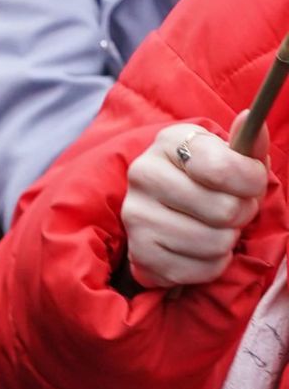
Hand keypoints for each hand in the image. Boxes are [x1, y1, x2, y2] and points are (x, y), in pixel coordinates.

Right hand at [122, 121, 269, 289]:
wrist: (164, 210)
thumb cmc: (205, 179)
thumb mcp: (227, 155)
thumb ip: (247, 142)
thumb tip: (253, 118)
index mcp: (167, 142)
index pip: (222, 168)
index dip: (251, 181)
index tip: (252, 183)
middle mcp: (143, 175)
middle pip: (224, 210)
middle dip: (241, 214)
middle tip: (233, 209)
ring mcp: (136, 216)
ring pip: (215, 243)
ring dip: (227, 241)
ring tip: (216, 228)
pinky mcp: (141, 254)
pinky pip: (201, 270)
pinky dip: (212, 265)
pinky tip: (201, 249)